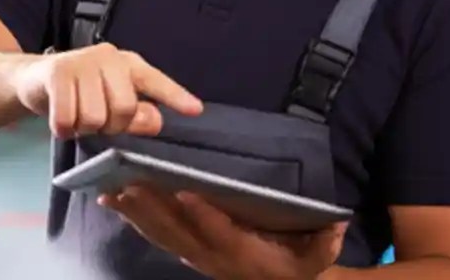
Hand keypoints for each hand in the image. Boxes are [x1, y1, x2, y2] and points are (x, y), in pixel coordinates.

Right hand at [11, 42, 203, 137]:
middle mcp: (109, 57)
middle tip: (95, 122)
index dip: (175, 96)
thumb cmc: (81, 94)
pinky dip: (63, 129)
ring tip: (76, 117)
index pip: (156, 81)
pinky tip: (60, 122)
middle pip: (124, 109)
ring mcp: (82, 62)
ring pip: (95, 117)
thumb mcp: (111, 105)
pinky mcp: (57, 72)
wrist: (35, 79)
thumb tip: (156, 121)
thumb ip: (136, 116)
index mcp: (128, 64)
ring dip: (83, 128)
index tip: (196, 110)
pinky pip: (67, 118)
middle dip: (110, 126)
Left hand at [99, 185, 346, 279]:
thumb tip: (337, 223)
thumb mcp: (317, 256)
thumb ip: (324, 242)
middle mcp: (214, 257)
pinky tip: (116, 204)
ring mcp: (196, 256)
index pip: (221, 234)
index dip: (204, 216)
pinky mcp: (186, 252)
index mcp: (244, 254)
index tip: (186, 194)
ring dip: (136, 214)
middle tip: (130, 185)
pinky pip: (157, 237)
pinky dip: (135, 221)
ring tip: (112, 192)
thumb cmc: (297, 265)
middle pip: (178, 233)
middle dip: (153, 209)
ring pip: (162, 235)